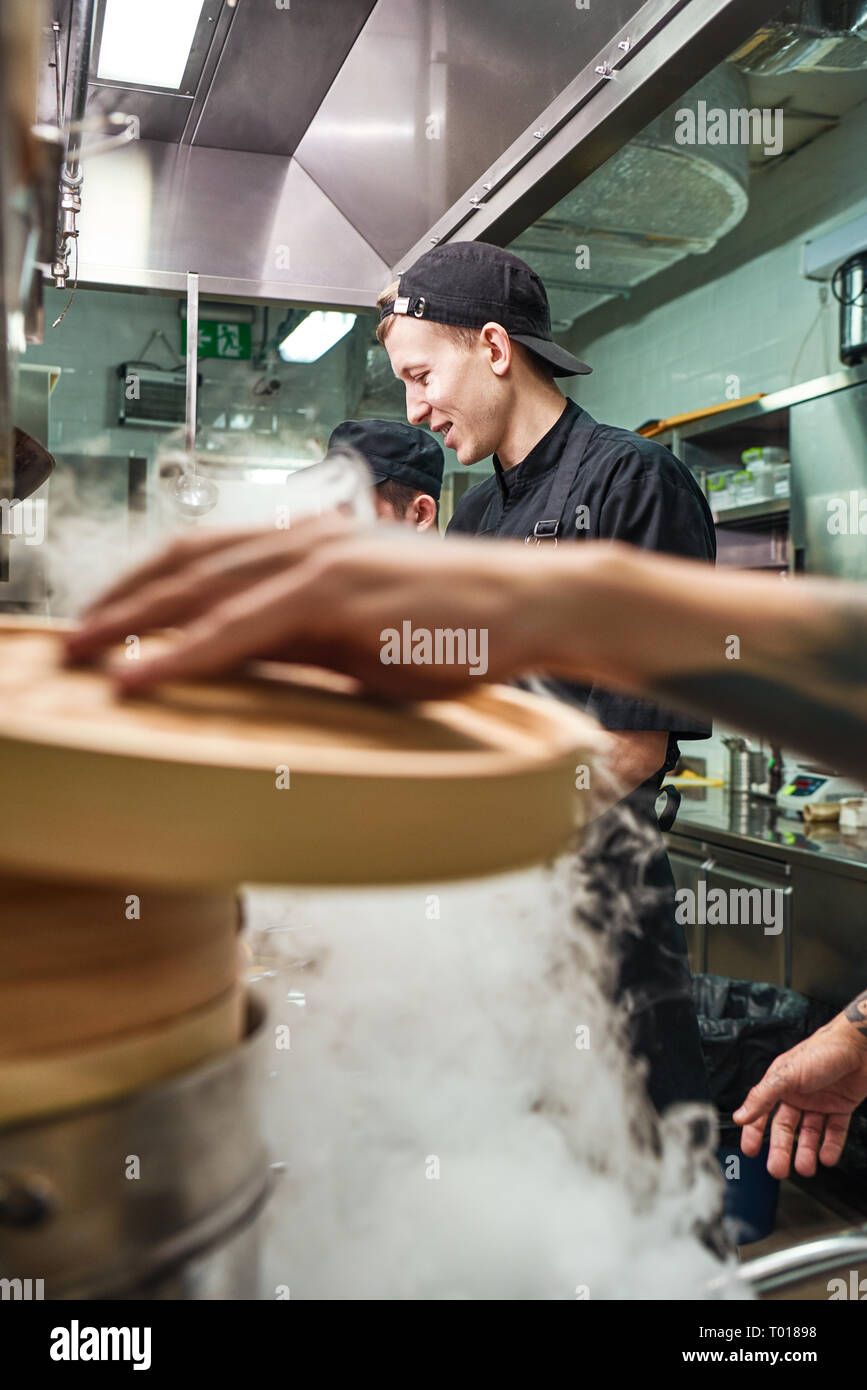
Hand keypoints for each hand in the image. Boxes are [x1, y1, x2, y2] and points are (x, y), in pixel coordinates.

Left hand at [64, 515, 563, 698]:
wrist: (536, 604)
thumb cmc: (461, 626)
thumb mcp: (367, 638)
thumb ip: (304, 642)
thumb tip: (247, 667)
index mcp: (313, 544)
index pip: (207, 555)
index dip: (146, 585)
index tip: (105, 620)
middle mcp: (308, 539)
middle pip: (187, 561)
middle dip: (120, 601)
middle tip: (69, 641)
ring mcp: (323, 560)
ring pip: (202, 586)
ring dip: (134, 622)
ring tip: (85, 655)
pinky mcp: (341, 592)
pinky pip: (244, 625)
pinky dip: (185, 650)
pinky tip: (146, 672)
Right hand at [733, 1016, 866, 1178]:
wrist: (860, 1046)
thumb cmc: (822, 1051)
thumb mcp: (786, 1075)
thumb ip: (762, 1097)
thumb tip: (740, 1116)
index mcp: (781, 1084)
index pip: (763, 1112)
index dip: (754, 1131)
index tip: (750, 1151)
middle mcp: (799, 1094)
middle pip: (786, 1128)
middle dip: (782, 1150)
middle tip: (778, 1169)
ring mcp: (820, 1101)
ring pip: (809, 1133)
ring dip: (806, 1152)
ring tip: (806, 1168)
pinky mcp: (841, 1106)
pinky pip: (834, 1131)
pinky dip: (830, 1146)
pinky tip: (827, 1157)